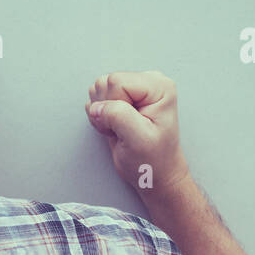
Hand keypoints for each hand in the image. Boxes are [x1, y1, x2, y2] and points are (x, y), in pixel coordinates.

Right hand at [85, 70, 191, 201]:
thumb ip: (118, 116)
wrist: (152, 173)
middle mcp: (147, 82)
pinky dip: (99, 117)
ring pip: (98, 89)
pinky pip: (96, 98)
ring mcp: (133, 89)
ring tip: (120, 129)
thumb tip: (97, 106)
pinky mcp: (121, 98)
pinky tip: (115, 128)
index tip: (127, 125)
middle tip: (122, 129)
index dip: (113, 105)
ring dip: (102, 114)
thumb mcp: (138, 140)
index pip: (117, 81)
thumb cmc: (153, 160)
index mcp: (158, 86)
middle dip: (106, 109)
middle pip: (105, 83)